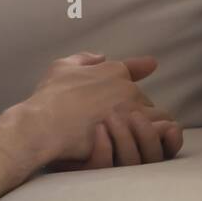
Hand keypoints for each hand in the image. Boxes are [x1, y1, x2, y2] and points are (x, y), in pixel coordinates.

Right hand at [20, 52, 178, 167]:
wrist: (45, 125)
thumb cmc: (50, 96)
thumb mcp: (60, 66)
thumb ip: (84, 59)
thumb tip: (102, 56)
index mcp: (113, 70)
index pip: (136, 69)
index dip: (141, 69)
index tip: (149, 66)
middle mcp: (127, 87)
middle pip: (145, 99)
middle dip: (136, 109)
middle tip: (120, 122)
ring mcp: (132, 110)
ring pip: (157, 117)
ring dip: (148, 125)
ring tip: (133, 136)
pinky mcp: (134, 133)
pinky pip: (155, 135)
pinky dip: (151, 139)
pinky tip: (138, 143)